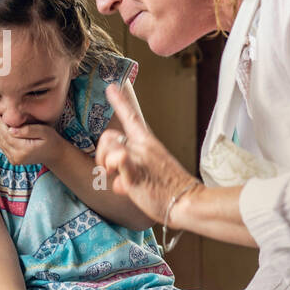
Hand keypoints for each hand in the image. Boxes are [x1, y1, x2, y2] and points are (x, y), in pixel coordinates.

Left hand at [0, 113, 64, 166]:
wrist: (55, 154)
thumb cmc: (51, 140)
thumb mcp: (44, 132)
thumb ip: (28, 130)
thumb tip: (11, 130)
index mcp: (24, 149)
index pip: (7, 134)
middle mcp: (17, 157)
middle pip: (2, 138)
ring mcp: (14, 159)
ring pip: (1, 142)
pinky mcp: (13, 159)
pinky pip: (3, 146)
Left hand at [95, 83, 197, 225]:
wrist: (187, 201)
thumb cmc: (170, 190)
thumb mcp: (150, 172)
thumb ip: (131, 171)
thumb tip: (118, 183)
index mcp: (148, 143)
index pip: (131, 117)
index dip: (120, 101)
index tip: (111, 87)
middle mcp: (143, 147)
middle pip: (108, 137)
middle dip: (101, 153)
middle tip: (108, 170)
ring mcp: (139, 159)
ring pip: (107, 150)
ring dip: (105, 166)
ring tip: (117, 180)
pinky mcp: (136, 173)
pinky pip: (118, 160)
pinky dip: (114, 164)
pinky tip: (119, 180)